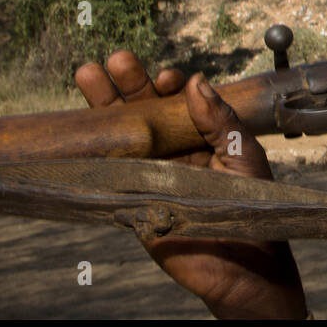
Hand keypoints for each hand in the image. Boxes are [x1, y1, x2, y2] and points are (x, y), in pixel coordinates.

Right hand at [74, 51, 308, 318]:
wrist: (240, 264)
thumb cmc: (251, 205)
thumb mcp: (243, 154)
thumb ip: (220, 119)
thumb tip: (196, 80)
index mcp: (199, 135)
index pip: (174, 101)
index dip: (165, 86)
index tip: (165, 77)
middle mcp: (170, 150)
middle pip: (140, 111)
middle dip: (126, 85)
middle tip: (114, 61)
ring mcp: (147, 173)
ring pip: (118, 135)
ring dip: (101, 109)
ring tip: (86, 75)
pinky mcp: (129, 199)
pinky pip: (106, 172)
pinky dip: (89, 150)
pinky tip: (75, 130)